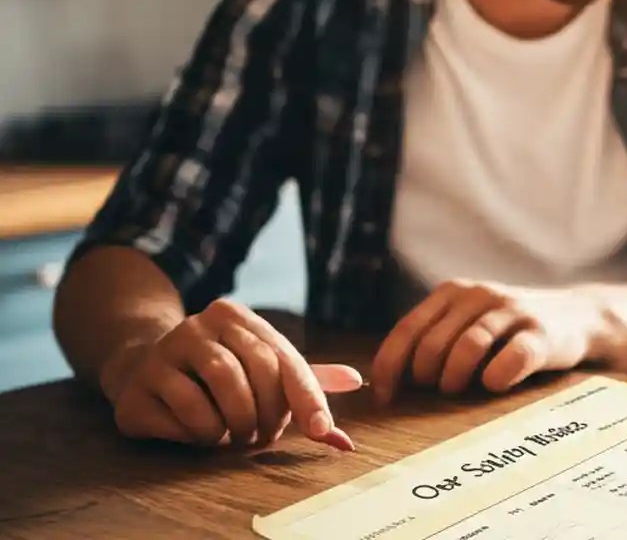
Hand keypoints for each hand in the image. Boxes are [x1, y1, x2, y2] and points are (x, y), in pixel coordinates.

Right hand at [102, 299, 362, 449]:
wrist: (142, 366)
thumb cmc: (217, 371)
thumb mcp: (261, 366)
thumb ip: (306, 378)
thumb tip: (359, 381)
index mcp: (236, 316)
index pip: (283, 358)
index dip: (308, 397)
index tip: (324, 432)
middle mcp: (200, 325)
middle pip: (255, 371)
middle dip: (269, 414)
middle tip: (264, 436)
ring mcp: (165, 350)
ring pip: (221, 389)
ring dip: (237, 423)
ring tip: (235, 435)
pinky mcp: (140, 383)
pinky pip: (185, 414)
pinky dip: (203, 433)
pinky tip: (202, 434)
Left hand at [369, 280, 605, 403]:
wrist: (578, 317)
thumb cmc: (510, 333)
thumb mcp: (468, 324)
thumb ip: (434, 340)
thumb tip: (385, 384)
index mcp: (453, 292)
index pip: (407, 330)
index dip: (389, 368)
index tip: (384, 398)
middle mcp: (480, 295)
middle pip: (433, 344)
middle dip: (426, 377)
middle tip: (438, 392)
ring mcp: (512, 311)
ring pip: (468, 348)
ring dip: (456, 379)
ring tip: (460, 391)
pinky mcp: (542, 333)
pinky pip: (511, 358)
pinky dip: (496, 378)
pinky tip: (495, 385)